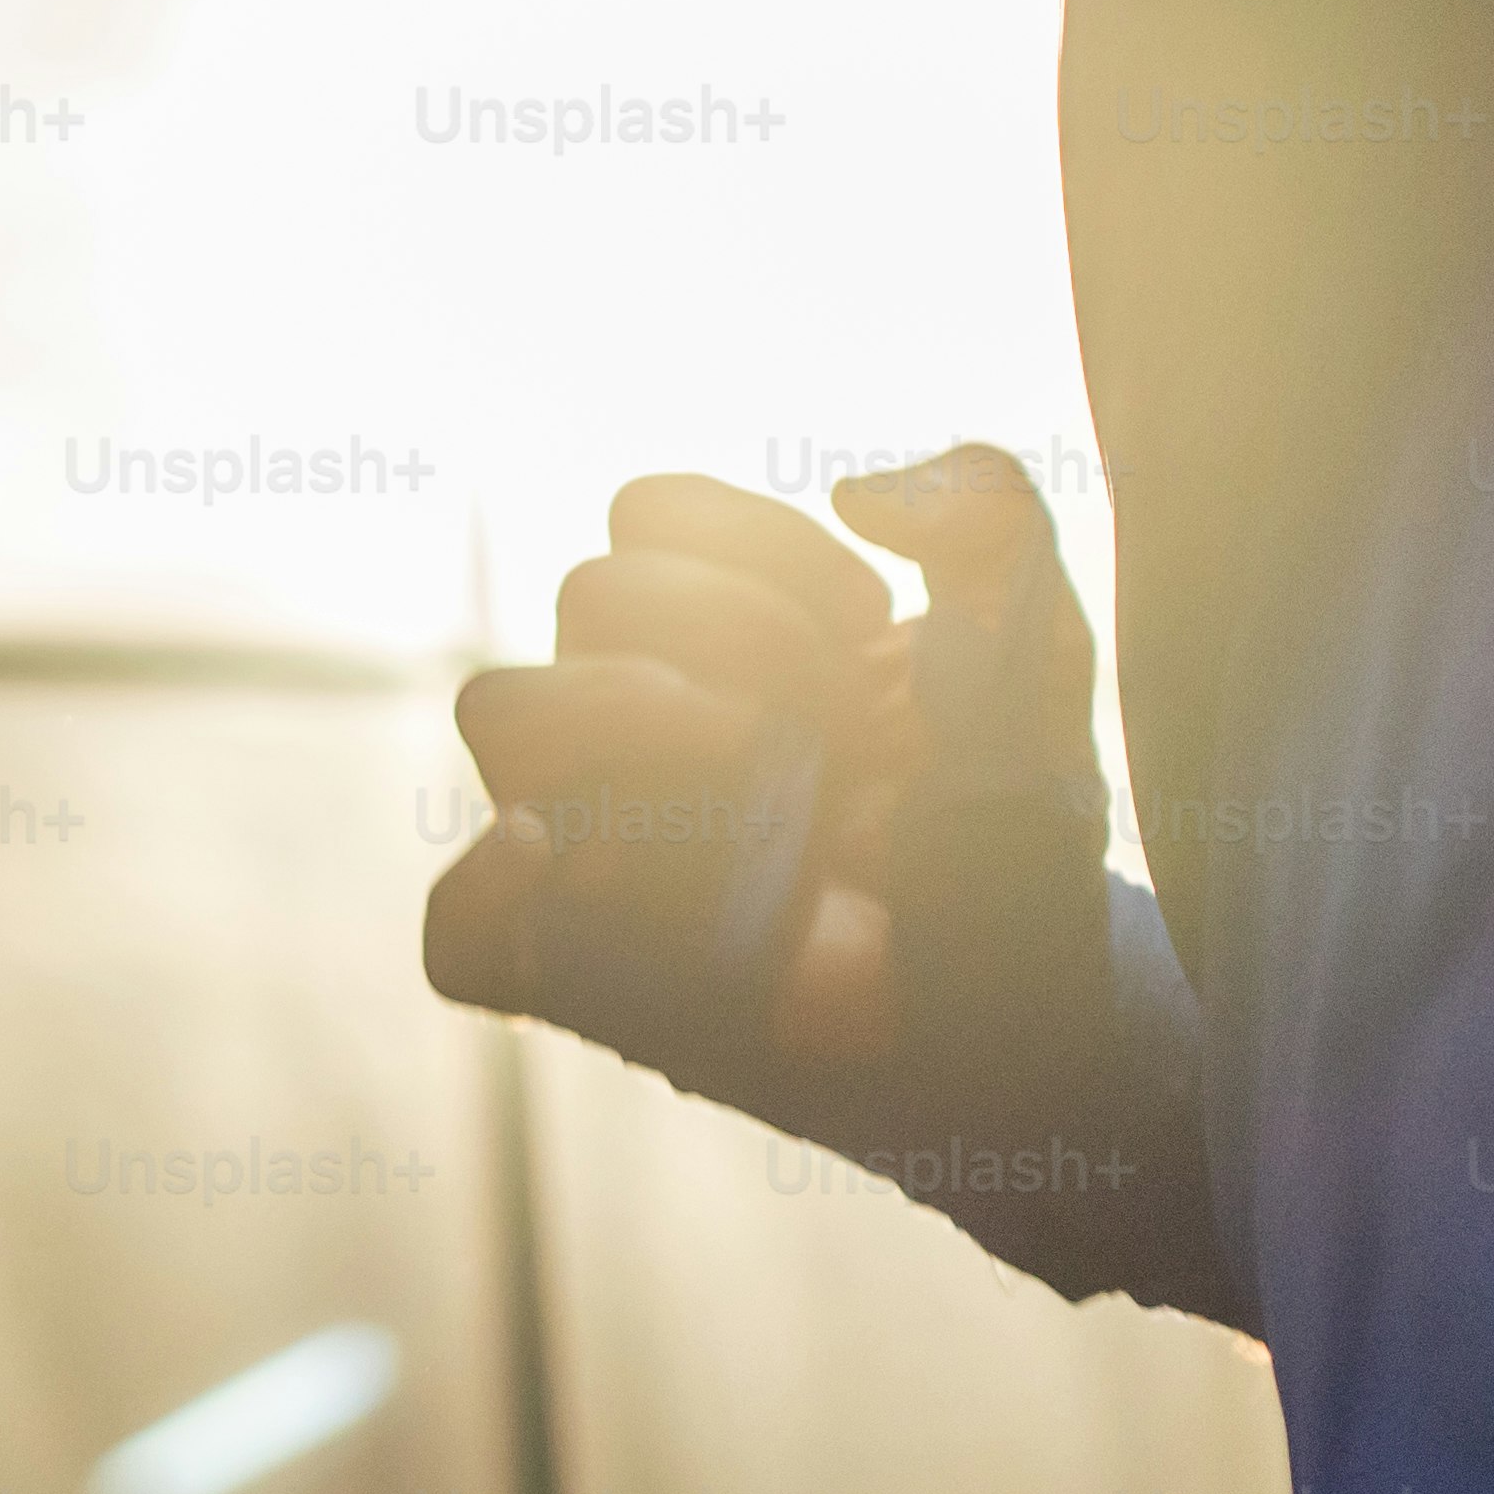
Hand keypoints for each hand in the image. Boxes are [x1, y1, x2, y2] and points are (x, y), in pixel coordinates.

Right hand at [423, 450, 1113, 1106]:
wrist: (1038, 1003)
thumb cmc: (1008, 823)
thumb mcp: (1037, 646)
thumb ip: (989, 514)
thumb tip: (854, 490)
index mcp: (700, 640)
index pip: (649, 514)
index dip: (761, 543)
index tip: (872, 622)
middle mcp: (623, 723)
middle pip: (592, 589)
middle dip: (744, 627)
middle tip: (847, 718)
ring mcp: (594, 847)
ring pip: (503, 707)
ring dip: (635, 708)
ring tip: (762, 772)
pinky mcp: (587, 981)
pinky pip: (456, 940)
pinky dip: (481, 895)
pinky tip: (548, 859)